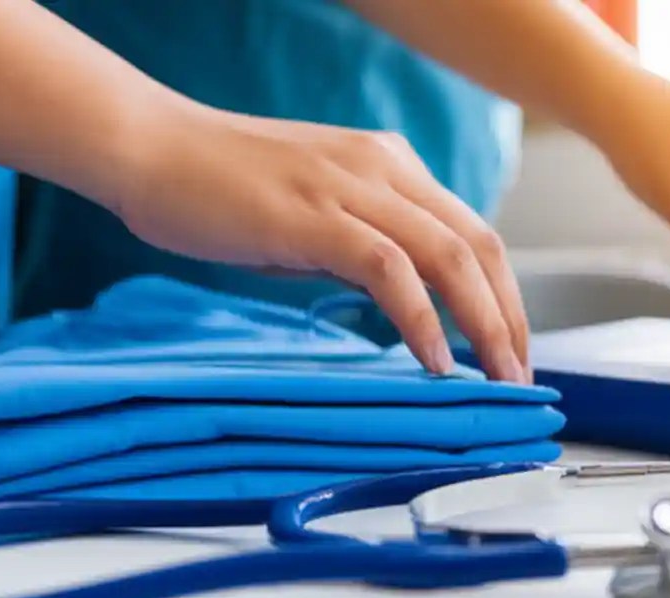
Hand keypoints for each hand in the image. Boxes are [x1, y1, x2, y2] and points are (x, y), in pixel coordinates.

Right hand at [109, 101, 529, 382]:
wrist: (148, 148)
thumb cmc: (220, 187)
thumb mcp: (315, 214)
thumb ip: (364, 248)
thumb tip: (405, 304)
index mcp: (390, 165)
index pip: (474, 233)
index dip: (504, 295)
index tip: (511, 348)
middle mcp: (386, 168)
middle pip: (481, 246)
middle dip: (510, 317)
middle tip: (521, 376)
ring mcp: (352, 188)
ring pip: (451, 257)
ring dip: (483, 324)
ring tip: (496, 377)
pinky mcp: (316, 216)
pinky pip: (391, 270)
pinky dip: (422, 319)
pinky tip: (433, 360)